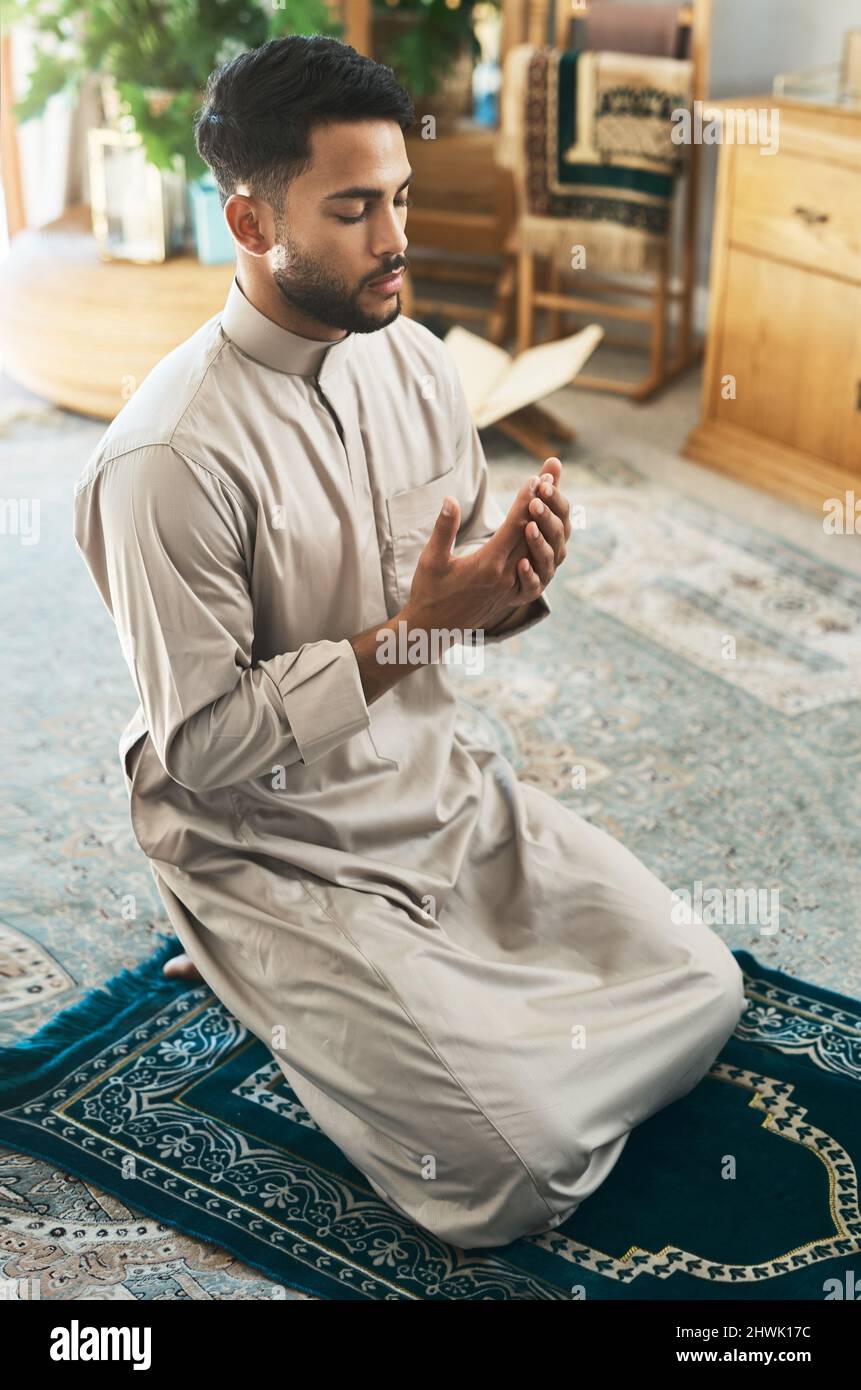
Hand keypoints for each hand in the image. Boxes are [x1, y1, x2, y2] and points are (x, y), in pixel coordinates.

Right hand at [404, 475, 551, 638]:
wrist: (435, 629)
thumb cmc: (429, 592)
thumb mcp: (432, 560)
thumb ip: (444, 529)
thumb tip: (450, 500)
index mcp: (487, 565)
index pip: (515, 526)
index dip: (526, 500)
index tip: (534, 477)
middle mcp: (506, 576)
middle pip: (533, 533)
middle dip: (543, 503)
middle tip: (551, 477)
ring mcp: (514, 587)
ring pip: (540, 551)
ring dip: (548, 523)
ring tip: (553, 499)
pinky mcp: (516, 595)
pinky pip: (539, 569)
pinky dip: (545, 549)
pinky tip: (548, 533)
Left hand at [520, 457, 569, 587]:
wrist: (501, 583)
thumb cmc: (522, 542)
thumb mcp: (531, 514)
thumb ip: (544, 489)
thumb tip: (554, 459)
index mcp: (557, 532)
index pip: (563, 512)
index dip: (555, 499)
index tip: (543, 484)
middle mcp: (556, 552)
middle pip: (558, 533)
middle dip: (547, 517)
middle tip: (534, 502)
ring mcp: (545, 573)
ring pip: (548, 558)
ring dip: (539, 542)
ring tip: (527, 527)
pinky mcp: (529, 592)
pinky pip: (532, 585)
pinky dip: (529, 575)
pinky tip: (520, 563)